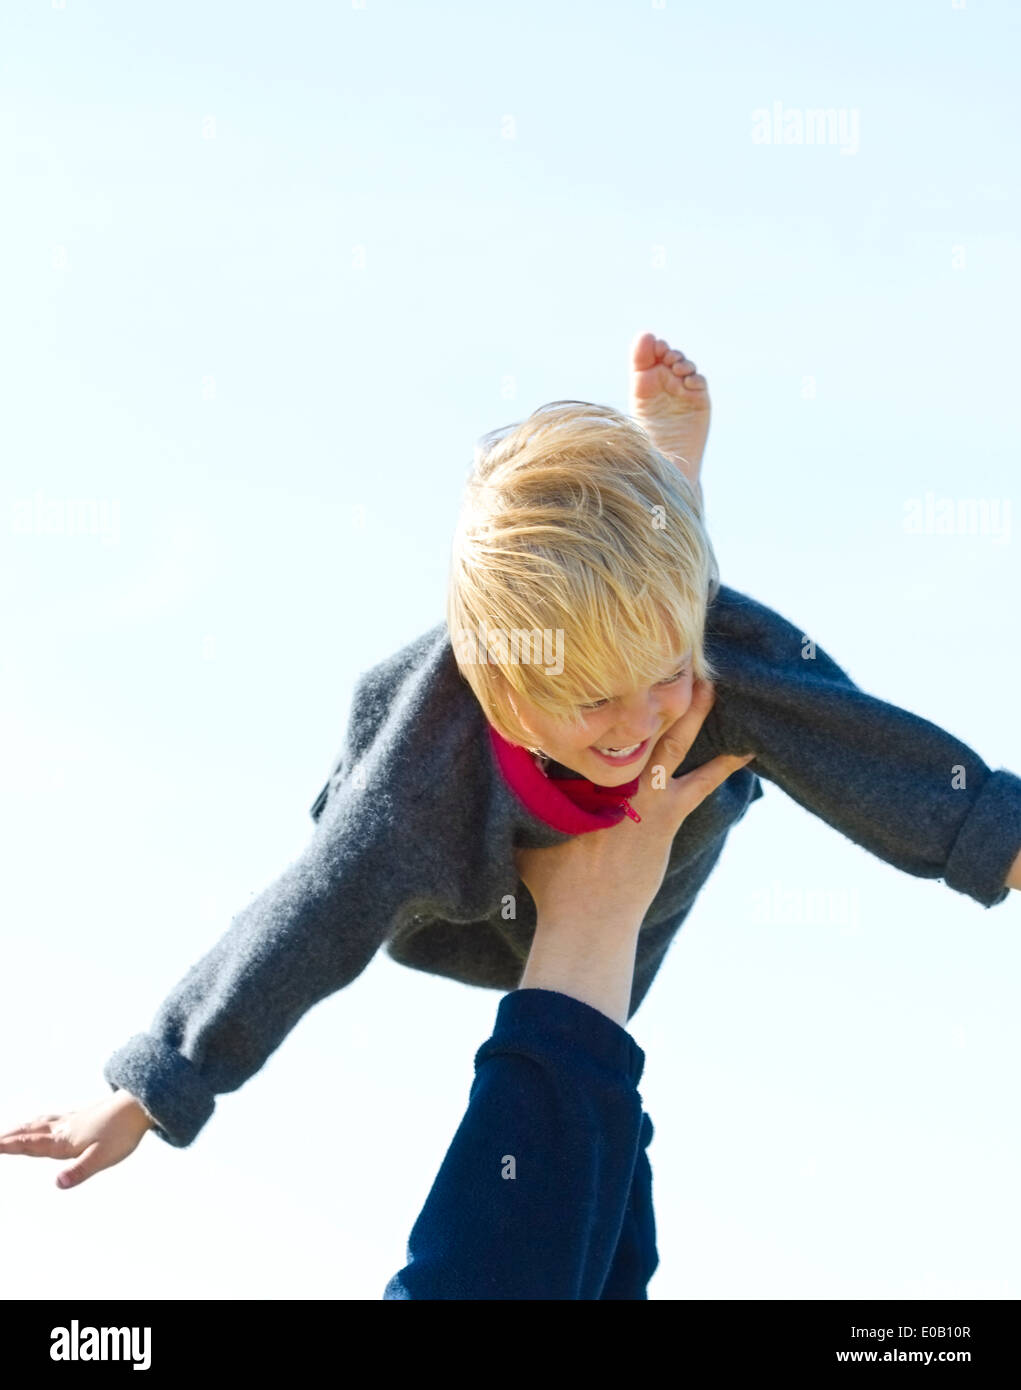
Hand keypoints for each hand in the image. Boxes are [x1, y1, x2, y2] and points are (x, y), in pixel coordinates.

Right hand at [0, 1090, 153, 1189]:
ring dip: (20, 1128)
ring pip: (39, 1124)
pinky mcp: (82, 1115)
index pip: (30, 1145)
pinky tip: (43, 1121)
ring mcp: (72, 1120)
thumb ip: (79, 1171)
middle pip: (29, 1132)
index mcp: (64, 1141)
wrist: (140, 1104)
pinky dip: (38, 1121)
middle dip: (8, 1137)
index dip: (9, 1146)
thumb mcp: (102, 1157)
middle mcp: (64, 1128)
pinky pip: (51, 1118)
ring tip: (7, 1132)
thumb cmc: (123, 1132)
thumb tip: (57, 1184)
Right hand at [515, 679, 753, 931]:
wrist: (587, 916)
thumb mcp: (525, 829)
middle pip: (628, 718)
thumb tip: (493, 768)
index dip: (592, 694)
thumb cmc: (552, 881)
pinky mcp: (666, 813)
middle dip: (645, 684)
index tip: (595, 663)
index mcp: (572, 770)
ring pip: (668, 738)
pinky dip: (723, 764)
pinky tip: (747, 748)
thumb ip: (520, 798)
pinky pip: (701, 781)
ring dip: (687, 709)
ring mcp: (641, 790)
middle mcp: (608, 772)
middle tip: (664, 648)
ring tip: (706, 678)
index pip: (583, 723)